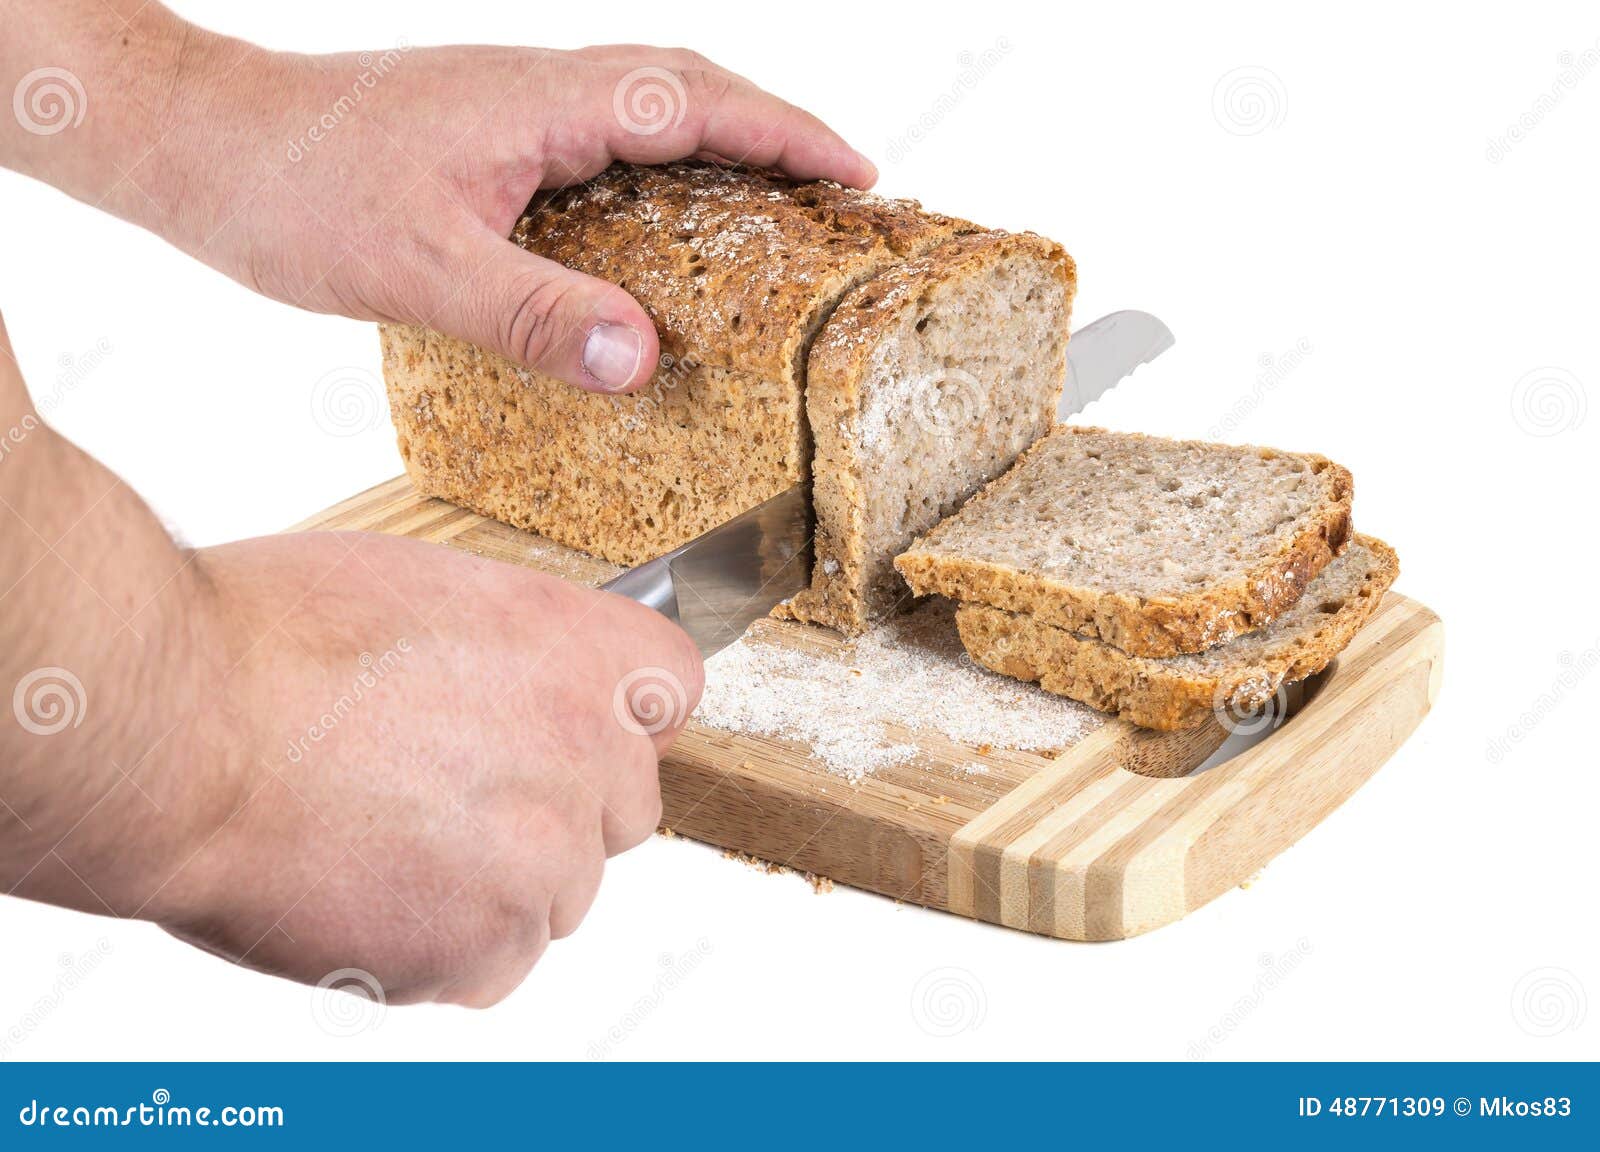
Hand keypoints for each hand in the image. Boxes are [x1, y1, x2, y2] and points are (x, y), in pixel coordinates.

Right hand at [0, 397, 702, 1004]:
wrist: (177, 728)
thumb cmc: (266, 638)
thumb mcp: (428, 592)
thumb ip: (513, 652)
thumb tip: (521, 688)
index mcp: (586, 655)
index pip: (672, 689)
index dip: (615, 712)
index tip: (573, 726)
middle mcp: (591, 759)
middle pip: (620, 810)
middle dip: (551, 808)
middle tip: (446, 792)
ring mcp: (544, 864)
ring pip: (554, 896)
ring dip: (489, 883)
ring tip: (378, 839)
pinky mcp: (480, 950)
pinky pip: (490, 967)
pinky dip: (438, 948)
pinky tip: (365, 894)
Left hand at [1, 5, 875, 392]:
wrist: (195, 138)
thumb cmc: (290, 187)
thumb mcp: (416, 266)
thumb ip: (531, 313)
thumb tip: (641, 358)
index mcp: (541, 104)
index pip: (696, 101)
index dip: (787, 133)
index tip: (858, 173)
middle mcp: (536, 89)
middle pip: (686, 84)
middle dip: (774, 127)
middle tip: (834, 184)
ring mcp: (508, 104)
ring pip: (644, 102)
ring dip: (719, 136)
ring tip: (771, 198)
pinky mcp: (481, 130)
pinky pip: (599, 132)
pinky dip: (656, 161)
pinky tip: (651, 219)